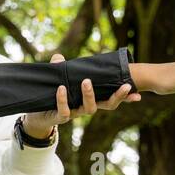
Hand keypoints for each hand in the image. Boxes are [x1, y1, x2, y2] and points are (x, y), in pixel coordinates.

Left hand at [22, 53, 141, 138]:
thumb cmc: (51, 96)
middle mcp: (86, 107)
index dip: (125, 98)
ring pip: (89, 109)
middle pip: (108, 105)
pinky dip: (63, 100)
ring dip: (90, 95)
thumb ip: (61, 68)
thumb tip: (59, 56)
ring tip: (86, 81)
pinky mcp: (61, 118)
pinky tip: (61, 88)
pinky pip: (65, 111)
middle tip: (125, 85)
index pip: (112, 98)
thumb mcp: (58, 79)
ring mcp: (75, 113)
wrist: (36, 114)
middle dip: (118, 96)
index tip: (138, 94)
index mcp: (91, 98)